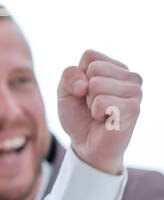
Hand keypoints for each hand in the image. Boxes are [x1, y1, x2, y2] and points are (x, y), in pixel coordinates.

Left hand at [57, 50, 141, 174]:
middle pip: (94, 68)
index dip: (78, 76)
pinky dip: (96, 112)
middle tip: (92, 105)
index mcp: (115, 67)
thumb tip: (87, 83)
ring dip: (90, 102)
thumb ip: (69, 75)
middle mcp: (130, 76)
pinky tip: (106, 119)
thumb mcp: (64, 91)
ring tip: (100, 112)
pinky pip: (102, 101)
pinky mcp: (134, 107)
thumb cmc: (79, 116)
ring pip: (98, 84)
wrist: (86, 144)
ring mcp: (135, 91)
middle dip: (84, 90)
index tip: (83, 92)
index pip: (90, 55)